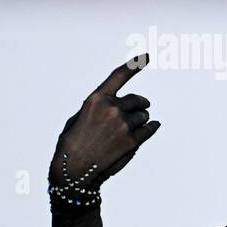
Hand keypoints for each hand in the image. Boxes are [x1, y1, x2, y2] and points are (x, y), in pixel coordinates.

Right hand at [51, 54, 160, 189]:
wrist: (75, 170)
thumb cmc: (73, 143)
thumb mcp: (80, 118)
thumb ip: (100, 108)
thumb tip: (125, 107)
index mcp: (96, 100)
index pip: (118, 77)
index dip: (134, 66)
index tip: (146, 56)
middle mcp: (111, 109)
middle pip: (137, 100)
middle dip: (140, 104)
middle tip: (141, 107)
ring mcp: (123, 126)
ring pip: (144, 116)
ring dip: (141, 119)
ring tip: (128, 129)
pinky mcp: (132, 142)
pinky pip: (150, 129)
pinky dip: (151, 127)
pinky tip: (152, 126)